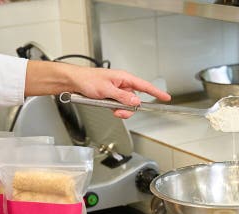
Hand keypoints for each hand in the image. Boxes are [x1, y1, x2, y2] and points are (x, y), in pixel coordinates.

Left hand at [25, 61, 170, 118]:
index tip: (165, 97)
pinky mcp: (110, 96)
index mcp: (123, 78)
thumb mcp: (106, 90)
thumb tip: (136, 101)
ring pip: (126, 105)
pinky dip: (114, 109)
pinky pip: (118, 106)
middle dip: (128, 108)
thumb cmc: (87, 80)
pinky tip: (106, 106)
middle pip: (135, 100)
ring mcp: (116, 91)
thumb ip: (123, 97)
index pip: (144, 86)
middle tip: (118, 111)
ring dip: (120, 110)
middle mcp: (122, 84)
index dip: (156, 92)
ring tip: (108, 107)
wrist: (73, 82)